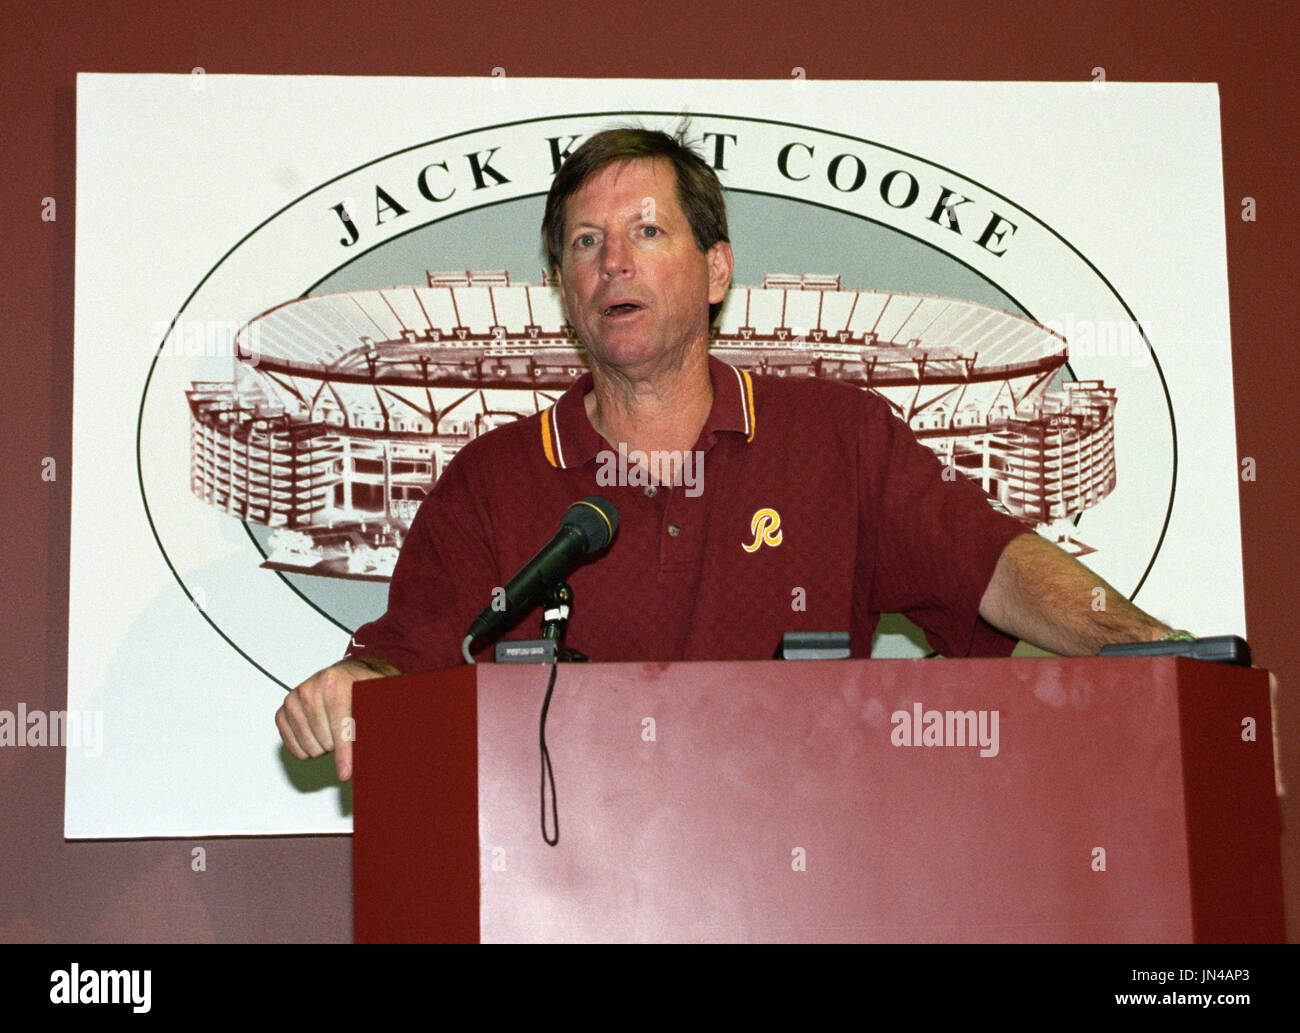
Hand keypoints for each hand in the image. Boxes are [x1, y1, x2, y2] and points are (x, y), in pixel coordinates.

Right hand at [276, 659, 390, 781]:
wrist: (342, 676)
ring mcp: (293, 701)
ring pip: (309, 747)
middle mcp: (310, 689)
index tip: (346, 772)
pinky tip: (319, 733)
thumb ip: (380, 720)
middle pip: (325, 741)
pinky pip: (293, 748)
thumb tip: (384, 752)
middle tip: (348, 729)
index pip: (340, 727)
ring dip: (325, 747)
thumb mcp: (377, 697)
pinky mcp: (283, 712)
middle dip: (340, 744)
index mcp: (334, 683)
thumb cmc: (360, 688)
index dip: (345, 753)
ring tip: (334, 729)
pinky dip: (309, 749)